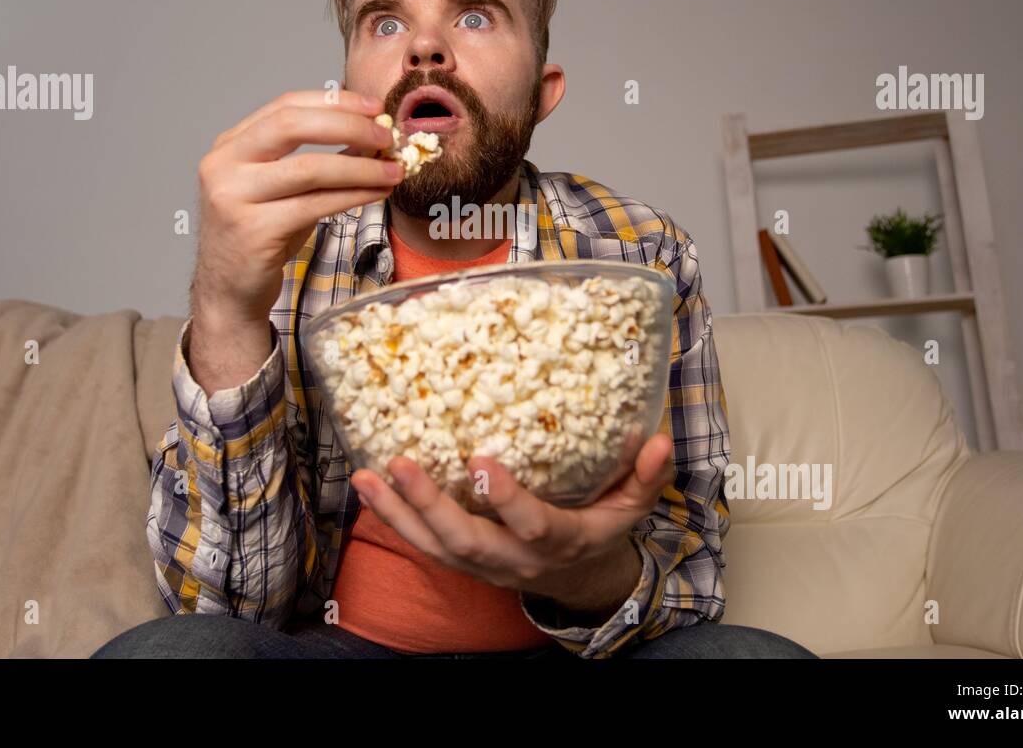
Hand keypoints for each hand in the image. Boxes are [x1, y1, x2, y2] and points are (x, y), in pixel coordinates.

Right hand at [191, 88, 400, 323]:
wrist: (230, 290)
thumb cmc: (262, 236)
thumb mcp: (288, 190)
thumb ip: (321, 158)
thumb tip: (373, 135)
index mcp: (230, 144)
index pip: (285, 105)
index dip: (334, 102)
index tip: (374, 107)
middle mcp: (223, 164)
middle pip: (291, 125)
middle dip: (348, 126)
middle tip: (387, 136)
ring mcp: (232, 197)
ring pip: (308, 168)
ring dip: (360, 167)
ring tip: (394, 171)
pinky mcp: (253, 230)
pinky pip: (314, 205)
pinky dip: (352, 196)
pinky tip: (376, 194)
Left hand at [349, 430, 675, 611]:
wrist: (580, 582)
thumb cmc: (602, 531)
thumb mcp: (632, 507)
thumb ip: (645, 476)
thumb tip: (657, 438)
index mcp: (559, 540)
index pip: (531, 524)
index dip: (505, 498)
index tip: (479, 461)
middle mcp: (515, 559)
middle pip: (467, 541)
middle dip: (429, 505)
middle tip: (400, 464)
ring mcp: (485, 565)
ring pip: (434, 547)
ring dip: (396, 513)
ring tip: (365, 478)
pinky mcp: (463, 562)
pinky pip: (423, 545)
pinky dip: (392, 520)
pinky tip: (367, 490)